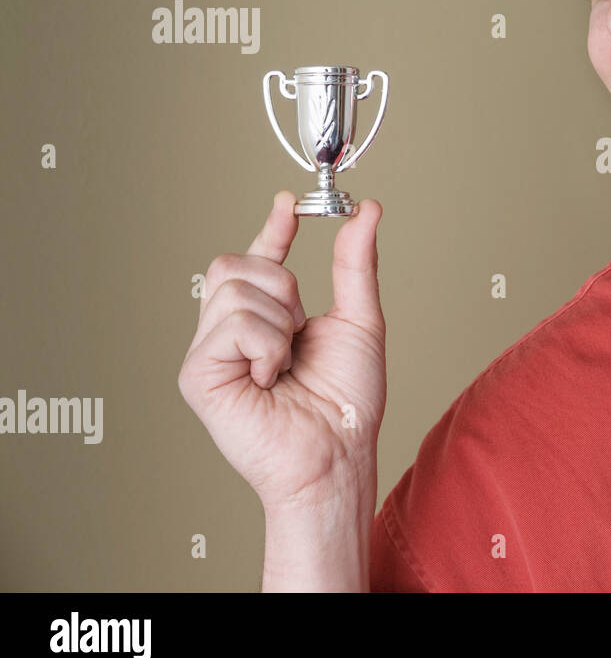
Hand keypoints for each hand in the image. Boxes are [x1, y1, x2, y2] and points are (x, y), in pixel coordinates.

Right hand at [178, 191, 385, 510]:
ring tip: (286, 363)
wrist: (338, 453)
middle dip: (282, 286)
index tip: (290, 204)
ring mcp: (209, 352)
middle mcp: (229, 332)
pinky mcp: (197, 374)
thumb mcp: (360, 320)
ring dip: (280, 323)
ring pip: (235, 289)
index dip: (271, 228)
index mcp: (265, 318)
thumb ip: (355, 264)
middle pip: (235, 264)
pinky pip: (232, 325)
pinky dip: (266, 346)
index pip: (257, 260)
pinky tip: (271, 377)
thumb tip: (365, 210)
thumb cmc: (348, 402)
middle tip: (299, 331)